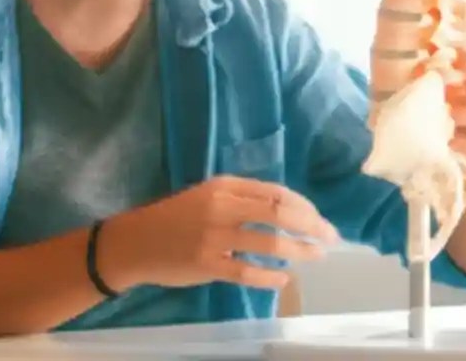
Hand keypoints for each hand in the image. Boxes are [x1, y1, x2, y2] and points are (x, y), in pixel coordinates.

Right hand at [98, 175, 341, 292]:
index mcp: (223, 186)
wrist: (135, 242)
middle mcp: (222, 207)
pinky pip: (248, 272)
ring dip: (299, 251)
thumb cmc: (174, 218)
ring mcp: (214, 236)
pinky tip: (283, 279)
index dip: (305, 207)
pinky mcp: (207, 264)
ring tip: (314, 257)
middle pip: (280, 213)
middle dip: (312, 227)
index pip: (276, 193)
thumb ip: (241, 199)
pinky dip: (270, 277)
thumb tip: (287, 211)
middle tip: (330, 238)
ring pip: (270, 243)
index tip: (320, 220)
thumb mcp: (206, 196)